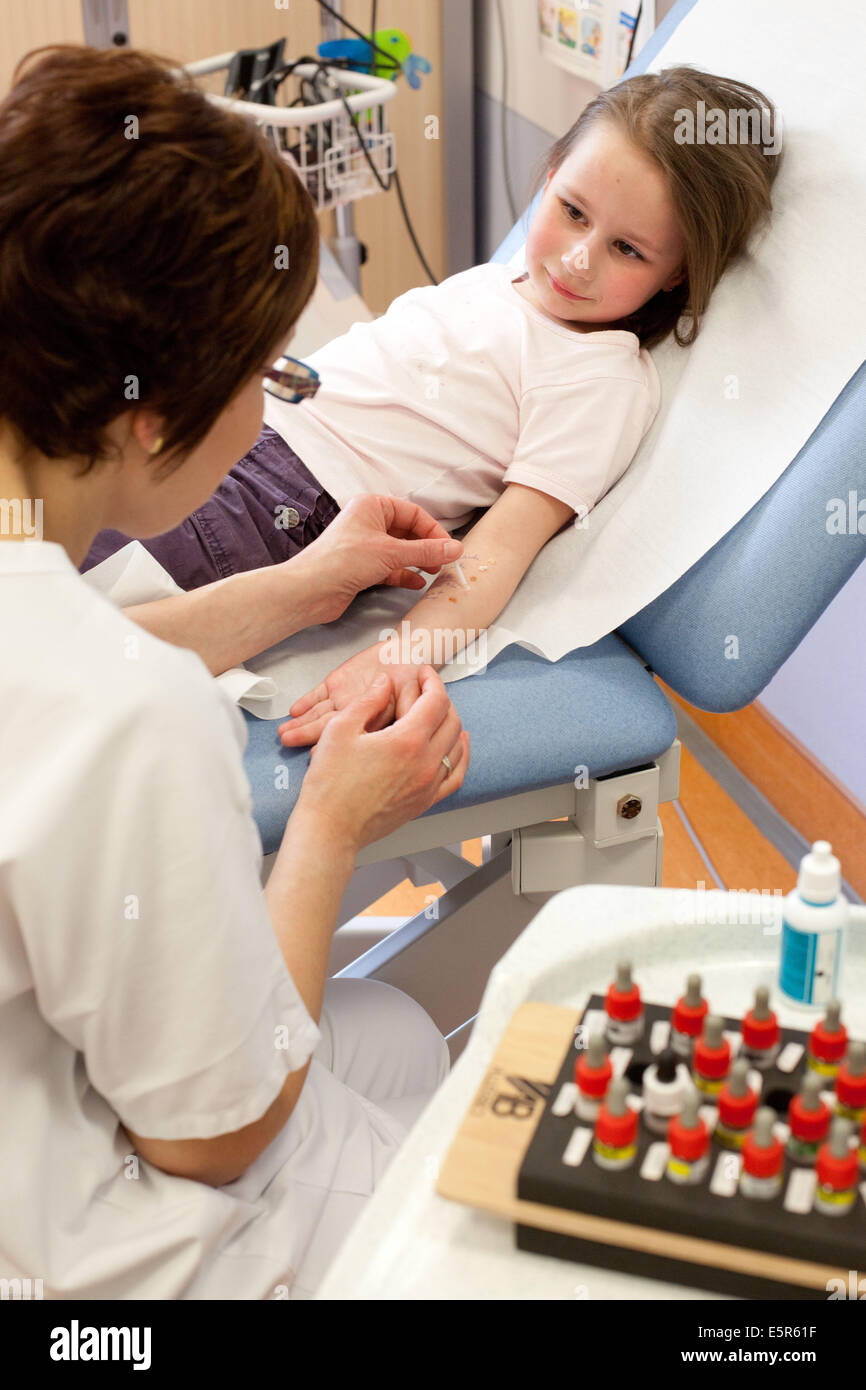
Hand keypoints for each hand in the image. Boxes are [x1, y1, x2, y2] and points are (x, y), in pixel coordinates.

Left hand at [278, 640, 421, 746]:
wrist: (405, 654)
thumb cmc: (412, 677)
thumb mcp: (415, 695)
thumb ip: (409, 711)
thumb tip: (407, 728)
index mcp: (374, 723)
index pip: (352, 737)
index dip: (334, 745)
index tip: (316, 753)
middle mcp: (355, 716)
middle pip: (328, 728)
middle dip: (307, 734)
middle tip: (287, 741)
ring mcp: (343, 702)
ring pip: (318, 715)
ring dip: (300, 724)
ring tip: (283, 733)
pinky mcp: (335, 686)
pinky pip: (317, 695)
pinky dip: (305, 702)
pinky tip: (293, 711)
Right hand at [294, 666, 469, 849]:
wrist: (330, 829)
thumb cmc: (329, 782)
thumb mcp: (340, 729)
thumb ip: (367, 701)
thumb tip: (384, 683)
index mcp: (407, 740)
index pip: (436, 701)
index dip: (432, 681)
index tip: (424, 673)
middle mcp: (426, 763)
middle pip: (451, 721)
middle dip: (441, 700)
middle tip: (426, 690)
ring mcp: (429, 785)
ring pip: (456, 747)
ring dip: (451, 725)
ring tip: (439, 714)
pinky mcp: (425, 802)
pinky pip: (455, 776)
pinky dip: (459, 757)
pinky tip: (455, 749)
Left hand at [295, 494, 463, 621]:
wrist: (309, 590)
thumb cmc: (342, 561)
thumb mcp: (390, 553)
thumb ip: (426, 551)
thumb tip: (455, 548)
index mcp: (372, 506)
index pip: (413, 513)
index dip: (433, 530)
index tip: (449, 548)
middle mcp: (368, 522)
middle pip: (408, 532)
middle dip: (427, 547)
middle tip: (443, 562)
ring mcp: (365, 545)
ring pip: (400, 551)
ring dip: (418, 561)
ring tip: (435, 572)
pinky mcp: (362, 568)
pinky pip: (391, 568)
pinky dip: (405, 574)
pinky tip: (417, 582)